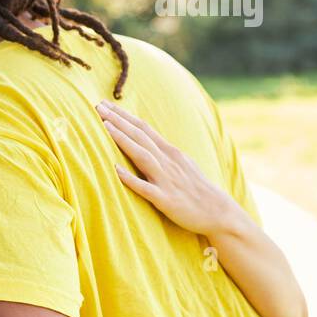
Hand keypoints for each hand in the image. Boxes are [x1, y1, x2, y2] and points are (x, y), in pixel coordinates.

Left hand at [97, 100, 236, 236]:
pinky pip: (145, 188)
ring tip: (104, 126)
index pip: (143, 128)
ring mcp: (166, 180)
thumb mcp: (181, 164)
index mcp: (170, 152)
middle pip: (140, 136)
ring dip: (123, 140)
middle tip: (97, 106)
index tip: (105, 105)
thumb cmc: (196, 188)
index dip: (124, 116)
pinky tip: (116, 169)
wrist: (219, 212)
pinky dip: (131, 178)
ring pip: (142, 155)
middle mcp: (168, 161)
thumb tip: (146, 142)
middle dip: (118, 120)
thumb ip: (163, 153)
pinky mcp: (166, 199)